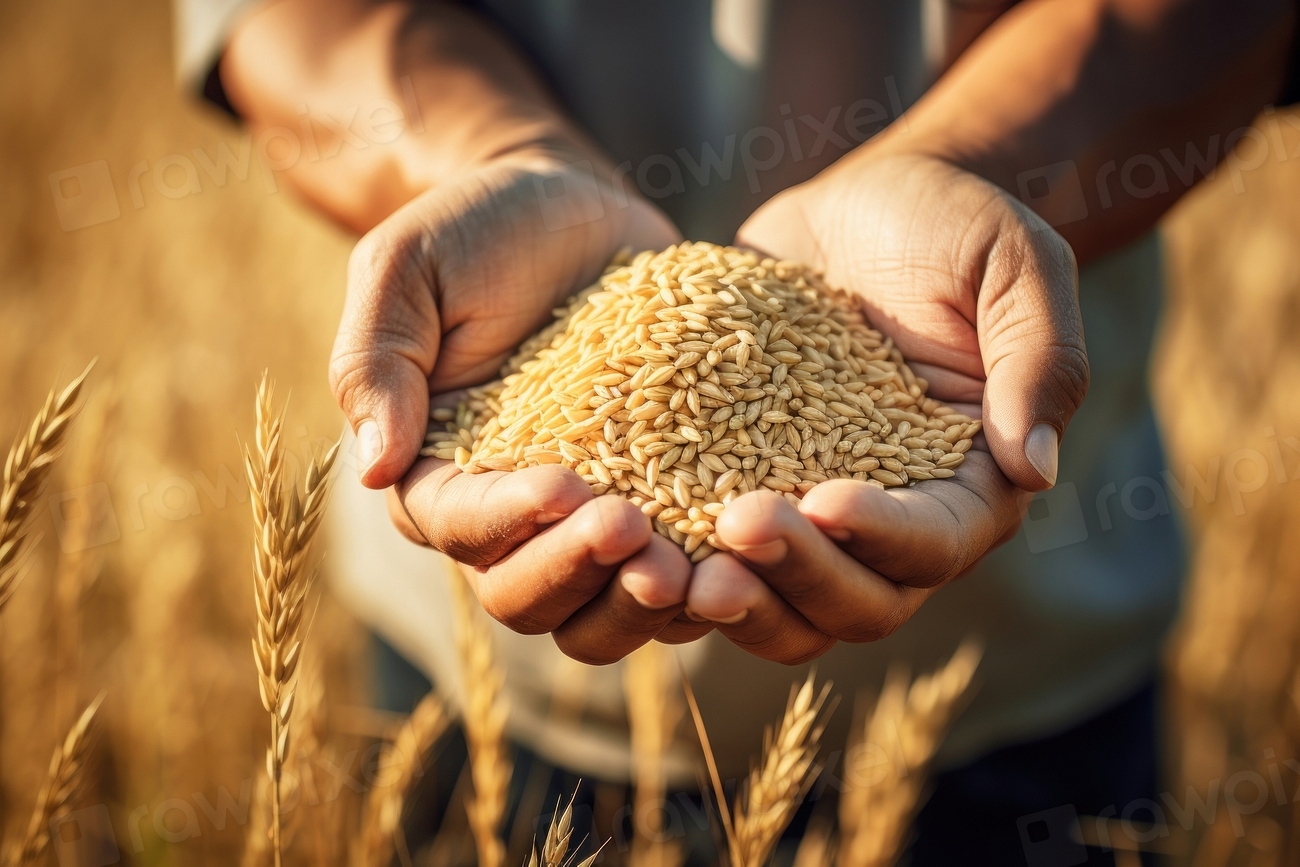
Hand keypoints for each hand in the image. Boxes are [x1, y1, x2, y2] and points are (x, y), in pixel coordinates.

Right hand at [331, 149, 693, 662]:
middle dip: (580, 576)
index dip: (511, 522)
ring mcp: (586, 519)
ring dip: (644, 606)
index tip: (566, 486)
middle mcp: (507, 516)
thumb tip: (372, 466)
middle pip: (526, 595)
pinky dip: (707, 580)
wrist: (571, 209)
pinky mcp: (658, 503)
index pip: (460, 527)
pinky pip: (679, 572)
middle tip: (640, 537)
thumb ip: (377, 361)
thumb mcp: (407, 268)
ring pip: (600, 612)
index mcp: (434, 472)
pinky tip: (751, 554)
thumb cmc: (477, 229)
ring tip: (697, 569)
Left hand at [670, 153, 1087, 663]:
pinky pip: (713, 553)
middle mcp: (896, 521)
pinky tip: (624, 530)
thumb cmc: (951, 224)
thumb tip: (1036, 471)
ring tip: (672, 565)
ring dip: (735, 600)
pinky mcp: (748, 488)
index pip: (934, 543)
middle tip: (732, 529)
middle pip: (857, 602)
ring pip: (783, 606)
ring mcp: (815, 513)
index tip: (823, 497)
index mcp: (971, 484)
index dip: (881, 537)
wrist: (861, 206)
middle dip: (797, 578)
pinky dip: (678, 561)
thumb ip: (1039, 360)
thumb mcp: (1015, 263)